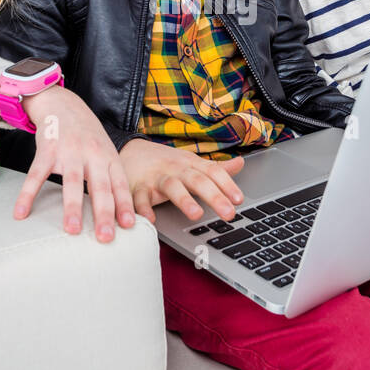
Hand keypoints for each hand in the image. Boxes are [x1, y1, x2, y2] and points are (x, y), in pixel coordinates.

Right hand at [10, 86, 134, 243]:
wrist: (62, 103)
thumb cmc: (87, 134)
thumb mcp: (104, 151)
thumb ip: (110, 177)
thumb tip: (120, 211)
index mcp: (108, 156)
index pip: (119, 184)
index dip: (125, 205)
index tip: (129, 226)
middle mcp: (92, 154)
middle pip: (100, 186)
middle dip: (104, 213)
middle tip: (105, 237)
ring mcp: (69, 151)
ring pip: (72, 182)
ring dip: (72, 207)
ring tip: (72, 230)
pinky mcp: (47, 149)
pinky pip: (37, 175)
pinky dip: (28, 194)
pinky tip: (21, 212)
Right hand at [119, 139, 245, 224]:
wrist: (129, 150)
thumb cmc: (165, 162)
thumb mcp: (191, 162)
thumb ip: (215, 167)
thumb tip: (240, 163)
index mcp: (191, 164)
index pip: (213, 172)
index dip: (227, 185)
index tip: (239, 200)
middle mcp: (176, 170)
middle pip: (197, 180)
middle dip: (214, 196)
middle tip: (228, 213)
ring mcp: (157, 178)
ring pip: (172, 187)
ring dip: (184, 200)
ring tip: (196, 215)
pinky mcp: (137, 188)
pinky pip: (141, 198)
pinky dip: (144, 209)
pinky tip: (151, 219)